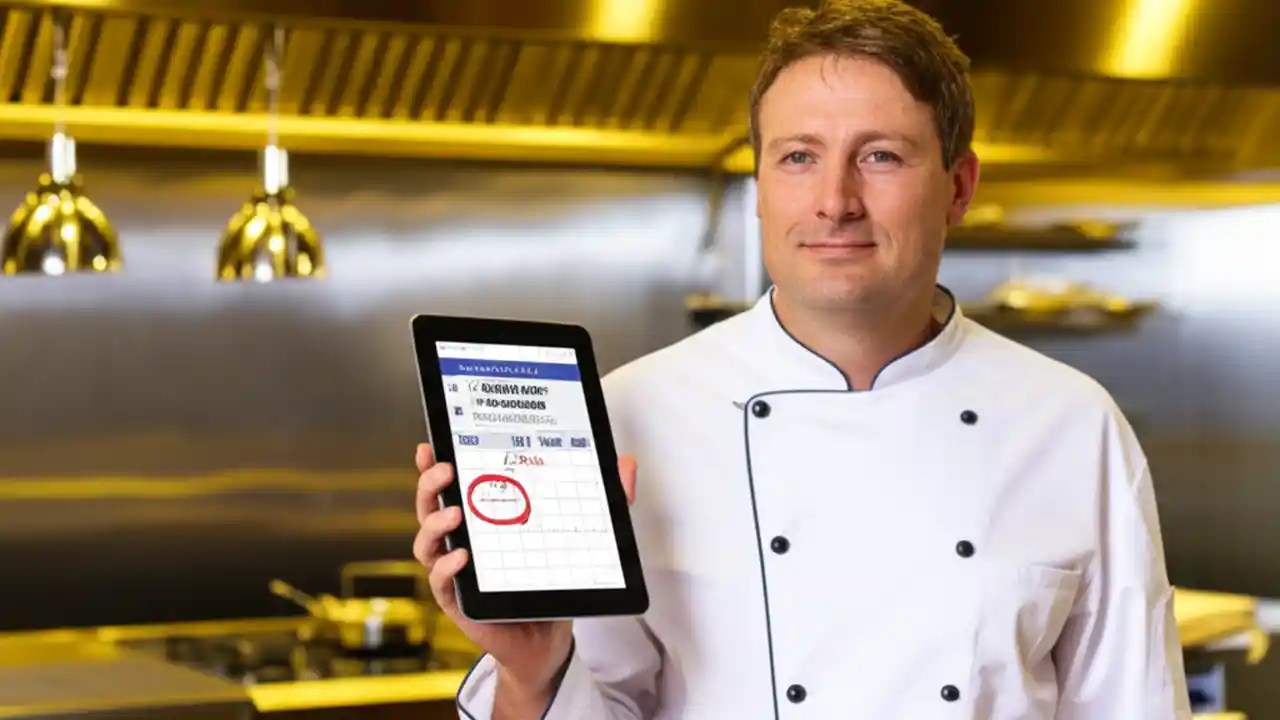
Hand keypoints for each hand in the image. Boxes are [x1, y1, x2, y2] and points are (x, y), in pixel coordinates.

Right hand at [412, 443, 637, 710]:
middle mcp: (460, 542)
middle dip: (430, 485)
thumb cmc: (550, 581)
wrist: (546, 639)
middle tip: (445, 471)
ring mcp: (457, 573)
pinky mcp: (460, 603)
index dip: (433, 467)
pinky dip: (446, 568)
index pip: (451, 488)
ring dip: (434, 525)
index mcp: (481, 520)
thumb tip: (625, 464)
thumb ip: (601, 501)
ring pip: (426, 545)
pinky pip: (441, 584)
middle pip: (429, 508)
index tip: (431, 446)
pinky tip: (462, 557)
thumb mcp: (578, 535)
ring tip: (455, 514)